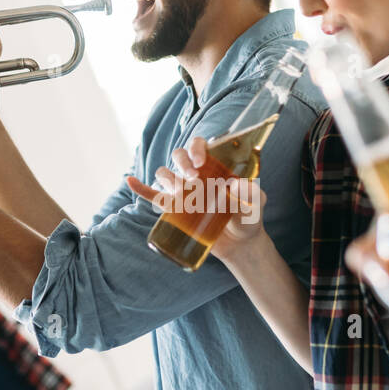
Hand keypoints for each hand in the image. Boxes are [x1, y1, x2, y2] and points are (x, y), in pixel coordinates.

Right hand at [126, 136, 268, 262]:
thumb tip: (233, 184)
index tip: (200, 162)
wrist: (240, 244)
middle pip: (178, 156)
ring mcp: (183, 191)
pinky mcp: (174, 209)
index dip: (195, 147)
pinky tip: (131, 181)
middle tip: (194, 180)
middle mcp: (196, 174)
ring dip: (168, 178)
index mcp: (214, 165)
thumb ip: (251, 193)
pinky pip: (153, 196)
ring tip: (182, 193)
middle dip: (181, 163)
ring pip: (165, 174)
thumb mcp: (257, 204)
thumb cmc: (249, 218)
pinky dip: (140, 188)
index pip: (198, 145)